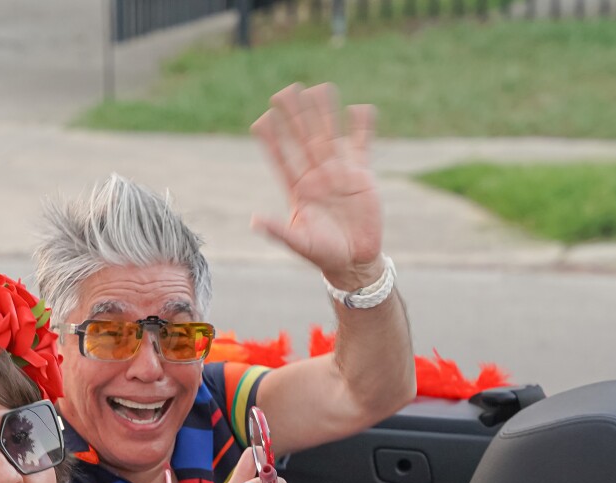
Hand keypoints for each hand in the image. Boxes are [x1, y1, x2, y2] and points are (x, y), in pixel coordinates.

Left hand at [250, 83, 384, 293]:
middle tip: (286, 90)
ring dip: (325, 113)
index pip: (281, 158)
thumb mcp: (299, 243)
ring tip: (320, 88)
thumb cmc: (323, 255)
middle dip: (295, 116)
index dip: (272, 139)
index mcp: (298, 190)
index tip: (261, 120)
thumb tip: (254, 220)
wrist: (354, 261)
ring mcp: (339, 173)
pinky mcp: (362, 176)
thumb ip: (278, 230)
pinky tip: (360, 108)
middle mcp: (316, 176)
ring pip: (330, 135)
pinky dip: (362, 128)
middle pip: (304, 139)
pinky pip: (362, 146)